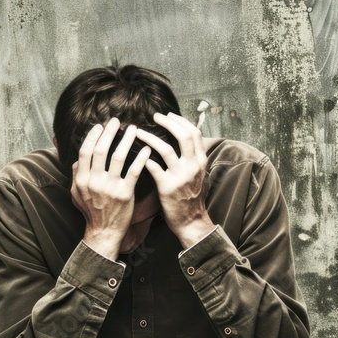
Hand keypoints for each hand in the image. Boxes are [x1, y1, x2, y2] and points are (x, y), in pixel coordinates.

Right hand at [70, 118, 151, 259]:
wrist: (103, 233)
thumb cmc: (91, 213)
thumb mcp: (76, 194)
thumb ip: (76, 175)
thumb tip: (78, 158)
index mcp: (82, 179)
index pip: (85, 151)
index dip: (93, 136)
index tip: (100, 125)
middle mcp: (94, 181)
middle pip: (101, 150)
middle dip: (109, 132)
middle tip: (116, 121)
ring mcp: (110, 187)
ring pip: (118, 157)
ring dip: (126, 140)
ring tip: (133, 129)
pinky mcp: (125, 194)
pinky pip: (134, 171)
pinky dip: (141, 158)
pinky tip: (147, 148)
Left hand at [135, 112, 215, 249]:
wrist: (191, 222)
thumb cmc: (192, 198)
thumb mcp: (199, 175)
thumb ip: (193, 158)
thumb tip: (183, 140)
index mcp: (201, 161)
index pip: (194, 133)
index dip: (181, 121)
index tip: (169, 115)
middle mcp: (193, 166)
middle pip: (183, 135)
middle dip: (168, 122)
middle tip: (154, 116)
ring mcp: (181, 177)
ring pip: (166, 149)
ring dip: (150, 137)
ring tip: (138, 131)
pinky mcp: (167, 187)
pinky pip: (153, 167)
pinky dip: (143, 158)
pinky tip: (135, 153)